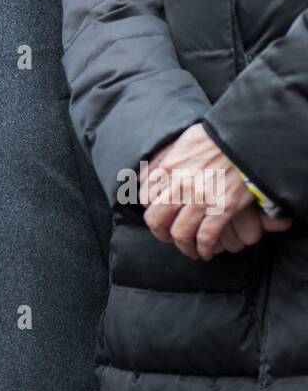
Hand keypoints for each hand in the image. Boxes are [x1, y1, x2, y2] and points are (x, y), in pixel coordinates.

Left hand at [138, 124, 291, 260]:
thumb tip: (143, 177)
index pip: (146, 199)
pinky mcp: (222, 208)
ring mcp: (200, 198)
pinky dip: (204, 249)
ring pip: (180, 234)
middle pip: (156, 221)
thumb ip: (162, 159)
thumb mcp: (182, 141)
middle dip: (161, 234)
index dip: (152, 211)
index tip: (161, 216)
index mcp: (168, 168)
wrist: (246, 139)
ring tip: (190, 250)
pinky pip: (206, 237)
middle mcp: (179, 185)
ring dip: (183, 247)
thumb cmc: (216, 138)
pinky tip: (206, 252)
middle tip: (170, 238)